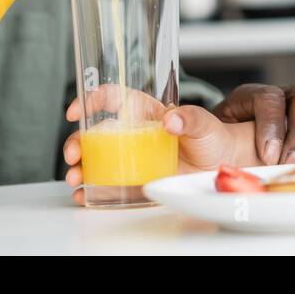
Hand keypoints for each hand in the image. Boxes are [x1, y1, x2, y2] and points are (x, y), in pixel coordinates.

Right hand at [63, 89, 248, 205]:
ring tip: (76, 177)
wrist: (221, 162)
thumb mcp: (203, 122)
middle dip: (77, 142)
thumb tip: (171, 119)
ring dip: (79, 167)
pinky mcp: (137, 179)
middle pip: (95, 133)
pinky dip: (92, 190)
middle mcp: (133, 133)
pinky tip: (84, 196)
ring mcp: (132, 157)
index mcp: (145, 111)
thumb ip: (189, 118)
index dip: (92, 99)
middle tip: (73, 154)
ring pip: (96, 159)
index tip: (76, 111)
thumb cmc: (211, 135)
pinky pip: (109, 184)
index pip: (113, 98)